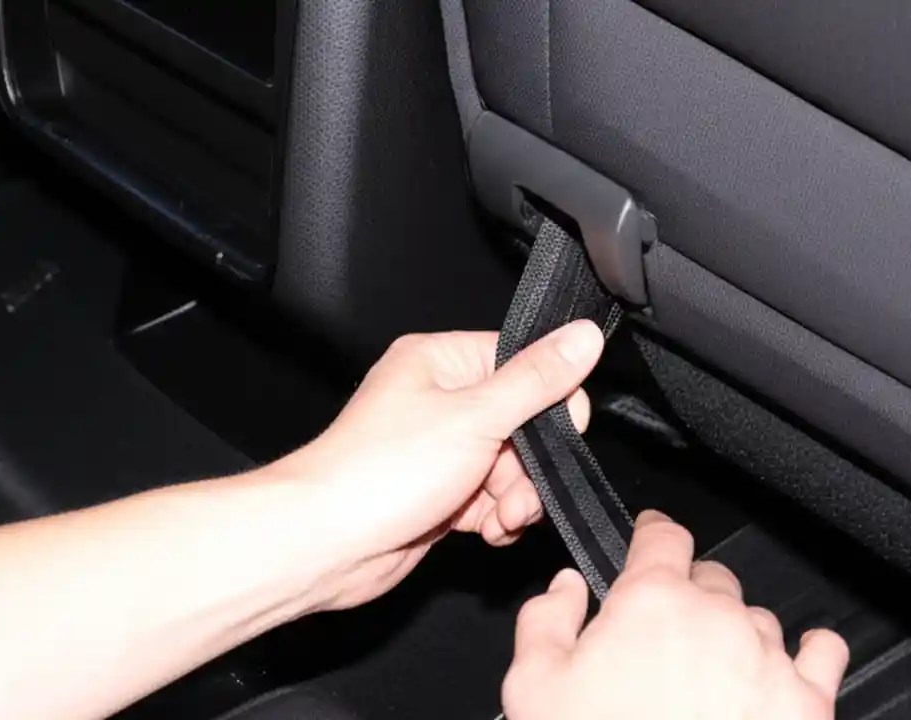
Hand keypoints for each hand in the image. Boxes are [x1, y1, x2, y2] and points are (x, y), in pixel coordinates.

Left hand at [262, 320, 603, 610]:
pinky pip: (490, 499)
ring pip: (511, 467)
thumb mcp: (476, 417)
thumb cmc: (379, 472)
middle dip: (532, 465)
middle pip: (523, 423)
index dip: (551, 404)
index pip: (523, 364)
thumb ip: (537, 379)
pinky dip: (496, 517)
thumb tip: (583, 335)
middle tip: (521, 490)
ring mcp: (438, 450)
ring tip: (503, 518)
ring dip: (517, 497)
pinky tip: (488, 531)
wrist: (326, 545)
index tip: (559, 436)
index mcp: (441, 360)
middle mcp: (439, 400)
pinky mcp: (438, 494)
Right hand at [502, 511, 849, 719]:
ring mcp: (768, 658)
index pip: (663, 537)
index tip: (649, 542)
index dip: (652, 536)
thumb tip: (566, 588)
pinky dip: (807, 654)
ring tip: (709, 679)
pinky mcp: (808, 703)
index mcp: (652, 602)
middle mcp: (718, 618)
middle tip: (663, 642)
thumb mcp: (534, 689)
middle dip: (688, 598)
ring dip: (735, 634)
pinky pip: (822, 652)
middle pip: (711, 578)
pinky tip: (787, 669)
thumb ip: (546, 621)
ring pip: (757, 618)